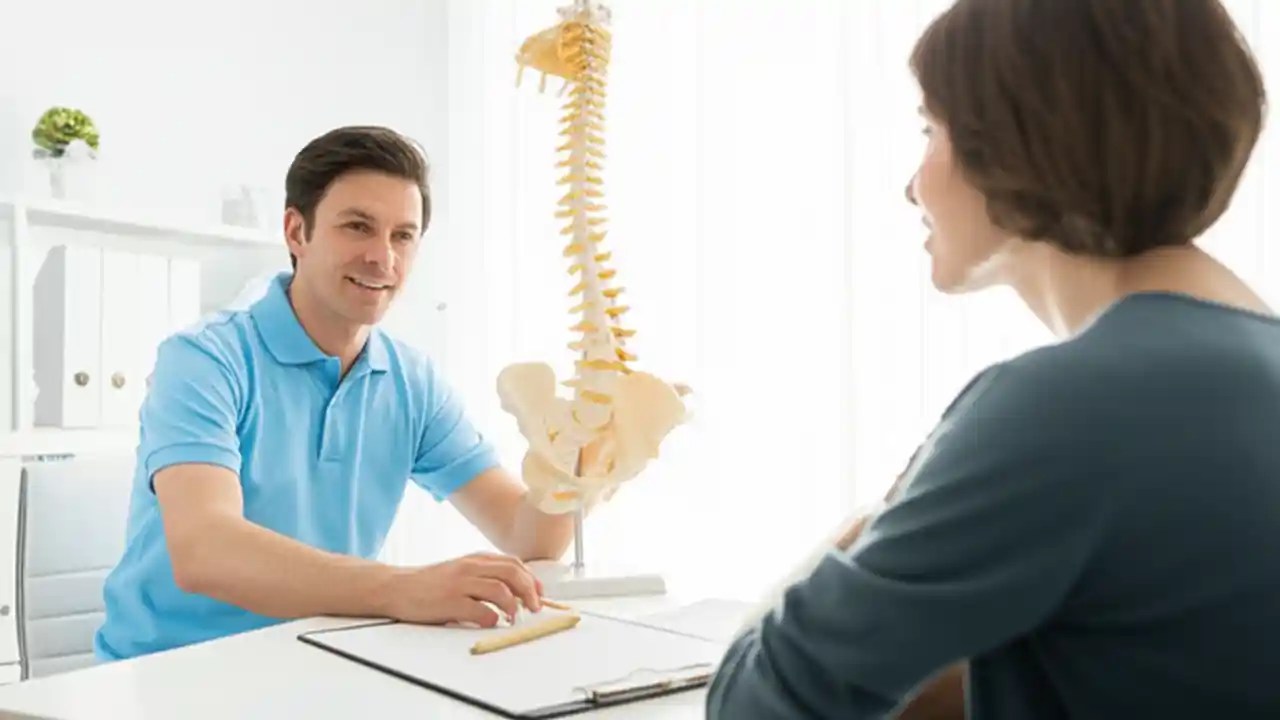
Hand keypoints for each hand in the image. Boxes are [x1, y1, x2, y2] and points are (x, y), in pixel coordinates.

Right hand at [381, 552, 544, 626]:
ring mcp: (460, 584)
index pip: (513, 563)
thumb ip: (483, 576)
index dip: (531, 578)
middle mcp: (470, 567)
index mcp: (475, 559)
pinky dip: (491, 619)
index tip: (539, 593)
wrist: (396, 587)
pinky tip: (489, 622)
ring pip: (500, 590)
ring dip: (513, 606)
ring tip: (513, 617)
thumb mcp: (460, 571)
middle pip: (512, 573)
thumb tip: (514, 592)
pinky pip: (480, 611)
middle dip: (529, 591)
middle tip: (534, 608)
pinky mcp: (449, 602)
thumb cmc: (429, 583)